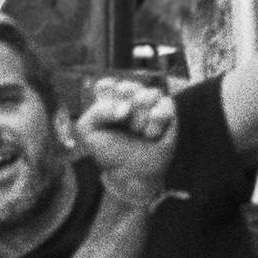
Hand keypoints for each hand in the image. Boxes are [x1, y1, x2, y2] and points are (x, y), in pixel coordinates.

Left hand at [73, 75, 178, 207]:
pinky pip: (166, 105)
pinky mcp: (167, 112)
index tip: (109, 114)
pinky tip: (151, 134)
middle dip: (124, 108)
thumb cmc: (109, 151)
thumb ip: (97, 112)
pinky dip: (157, 120)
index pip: (107, 84)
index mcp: (108, 99)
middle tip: (124, 124)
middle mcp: (129, 98)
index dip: (108, 97)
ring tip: (138, 133)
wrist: (131, 173)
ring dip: (141, 118)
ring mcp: (149, 104)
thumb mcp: (89, 131)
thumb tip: (124, 108)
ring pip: (149, 94)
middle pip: (128, 88)